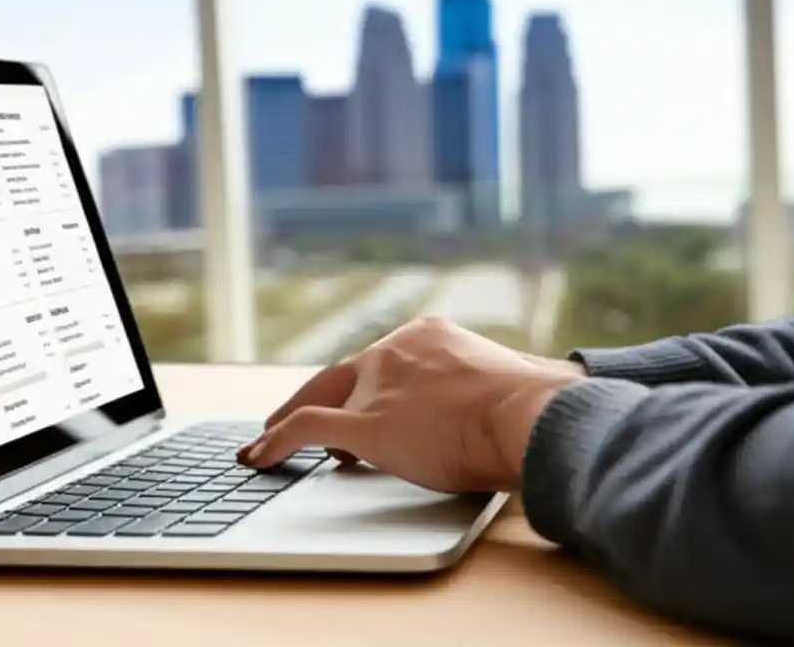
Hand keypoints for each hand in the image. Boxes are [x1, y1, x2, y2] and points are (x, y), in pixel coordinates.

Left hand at [236, 317, 584, 492]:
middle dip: (312, 397)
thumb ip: (489, 390)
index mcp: (428, 337)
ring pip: (316, 399)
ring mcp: (377, 385)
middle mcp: (395, 351)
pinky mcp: (365, 423)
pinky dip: (274, 442)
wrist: (529, 415)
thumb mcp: (511, 382)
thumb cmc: (535, 407)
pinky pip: (305, 429)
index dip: (364, 387)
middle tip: (285, 418)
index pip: (381, 362)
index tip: (359, 404)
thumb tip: (511, 407)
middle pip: (340, 374)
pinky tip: (258, 457)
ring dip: (287, 422)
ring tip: (266, 443)